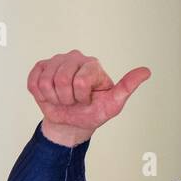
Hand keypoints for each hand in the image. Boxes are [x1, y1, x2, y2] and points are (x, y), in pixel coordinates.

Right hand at [26, 50, 150, 146]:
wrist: (72, 123)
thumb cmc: (93, 112)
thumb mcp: (113, 104)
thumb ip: (127, 87)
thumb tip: (146, 71)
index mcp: (93, 65)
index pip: (80, 82)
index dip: (81, 98)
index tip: (88, 100)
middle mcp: (75, 57)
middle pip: (62, 80)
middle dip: (67, 99)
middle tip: (74, 101)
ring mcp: (56, 61)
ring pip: (46, 82)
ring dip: (54, 98)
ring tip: (63, 99)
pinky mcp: (40, 67)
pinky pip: (34, 82)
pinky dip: (41, 95)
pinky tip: (50, 95)